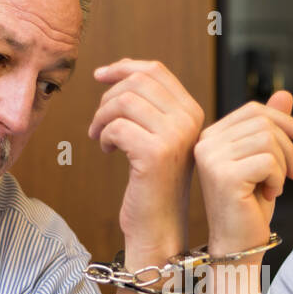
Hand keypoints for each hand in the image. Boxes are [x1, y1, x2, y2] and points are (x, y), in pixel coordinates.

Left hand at [88, 59, 203, 261]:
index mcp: (193, 112)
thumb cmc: (153, 184)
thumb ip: (149, 105)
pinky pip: (117, 126)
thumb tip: (121, 69)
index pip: (156, 71)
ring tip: (101, 136)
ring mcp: (175, 136)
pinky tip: (108, 150)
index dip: (124, 67)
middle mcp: (189, 121)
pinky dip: (104, 136)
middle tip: (99, 121)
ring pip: (123, 101)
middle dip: (108, 96)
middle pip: (138, 81)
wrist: (159, 226)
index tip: (100, 75)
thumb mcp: (158, 137)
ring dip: (102, 117)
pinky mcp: (156, 153)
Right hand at [193, 90, 292, 255]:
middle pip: (263, 122)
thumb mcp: (265, 161)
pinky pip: (268, 161)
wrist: (238, 246)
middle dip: (288, 146)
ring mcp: (211, 159)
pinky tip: (269, 195)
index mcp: (210, 137)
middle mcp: (205, 144)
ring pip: (267, 140)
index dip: (283, 120)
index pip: (252, 110)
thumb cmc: (250, 207)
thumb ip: (271, 127)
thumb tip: (285, 93)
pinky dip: (278, 179)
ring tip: (275, 186)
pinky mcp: (224, 176)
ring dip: (282, 165)